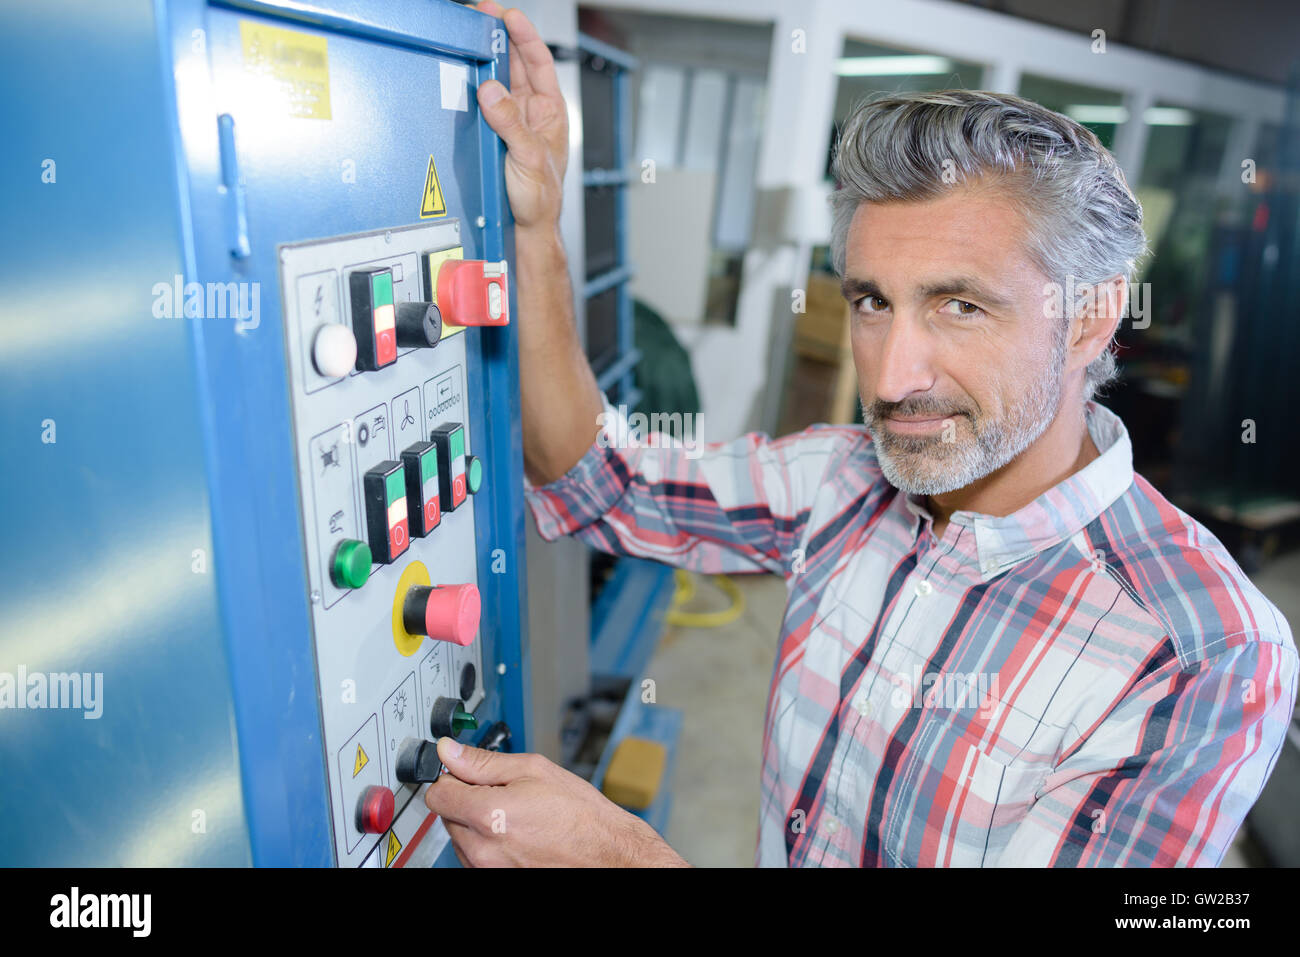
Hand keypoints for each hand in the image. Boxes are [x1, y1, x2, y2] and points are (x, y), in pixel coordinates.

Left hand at [424, 737, 688, 866]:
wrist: (606, 853)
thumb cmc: (579, 814)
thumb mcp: (534, 770)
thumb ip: (484, 761)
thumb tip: (449, 751)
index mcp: (489, 814)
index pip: (438, 793)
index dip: (452, 776)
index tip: (465, 772)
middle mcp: (482, 848)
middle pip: (448, 814)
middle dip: (468, 798)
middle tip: (502, 791)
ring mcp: (486, 868)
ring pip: (460, 836)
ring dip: (477, 822)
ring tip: (515, 814)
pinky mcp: (494, 879)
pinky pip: (475, 855)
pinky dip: (488, 842)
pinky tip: (516, 833)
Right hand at [472, 2, 568, 231]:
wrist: (525, 227)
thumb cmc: (540, 198)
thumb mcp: (528, 156)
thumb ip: (510, 123)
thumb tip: (492, 91)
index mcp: (550, 111)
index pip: (539, 62)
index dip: (525, 36)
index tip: (509, 16)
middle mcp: (532, 112)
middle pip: (515, 64)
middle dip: (499, 38)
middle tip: (481, 16)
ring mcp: (511, 120)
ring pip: (497, 80)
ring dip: (484, 60)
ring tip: (470, 39)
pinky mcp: (493, 132)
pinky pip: (482, 102)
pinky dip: (472, 86)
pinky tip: (464, 76)